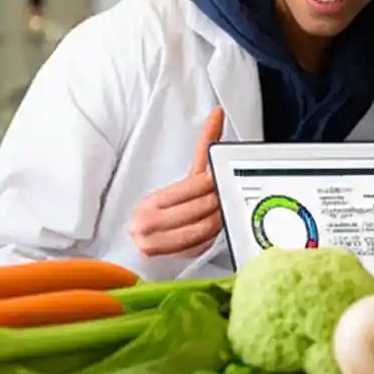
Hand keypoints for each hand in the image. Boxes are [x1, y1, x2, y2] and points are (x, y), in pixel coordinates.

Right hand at [129, 107, 224, 257]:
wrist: (145, 239)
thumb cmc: (166, 207)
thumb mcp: (183, 179)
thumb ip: (203, 148)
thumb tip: (218, 113)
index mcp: (150, 203)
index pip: (192, 187)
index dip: (212, 182)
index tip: (220, 177)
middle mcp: (147, 225)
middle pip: (201, 208)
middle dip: (219, 200)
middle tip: (228, 193)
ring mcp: (157, 246)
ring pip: (205, 228)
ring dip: (219, 218)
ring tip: (224, 208)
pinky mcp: (169, 260)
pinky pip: (202, 246)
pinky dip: (212, 236)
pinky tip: (215, 226)